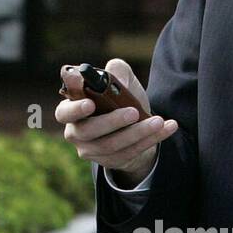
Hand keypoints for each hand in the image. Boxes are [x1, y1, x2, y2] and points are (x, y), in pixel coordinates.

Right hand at [54, 58, 177, 186]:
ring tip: (158, 120)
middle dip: (111, 121)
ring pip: (112, 145)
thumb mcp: (121, 81)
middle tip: (133, 112)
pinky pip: (130, 152)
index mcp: (72, 109)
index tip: (90, 104)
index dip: (75, 109)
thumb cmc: (120, 99)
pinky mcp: (110, 161)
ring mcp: (92, 150)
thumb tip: (114, 74)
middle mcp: (77, 132)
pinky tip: (168, 127)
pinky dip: (151, 139)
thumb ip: (116, 71)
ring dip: (138, 132)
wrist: (137, 125)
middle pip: (88, 131)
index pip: (64, 112)